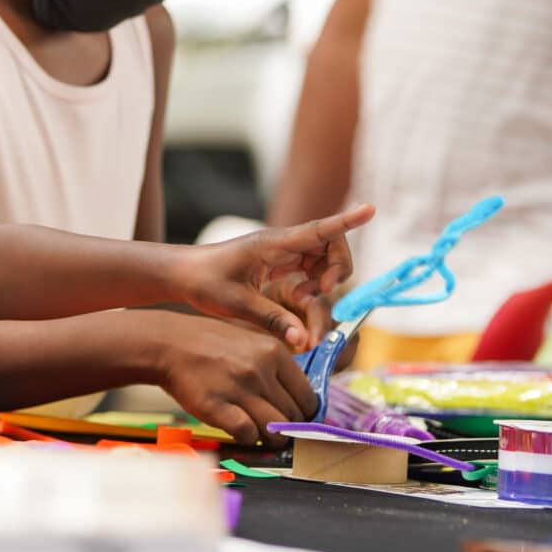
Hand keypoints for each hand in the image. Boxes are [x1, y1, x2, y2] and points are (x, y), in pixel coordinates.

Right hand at [151, 312, 318, 445]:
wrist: (167, 344)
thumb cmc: (209, 345)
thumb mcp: (249, 341)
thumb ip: (276, 366)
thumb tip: (301, 403)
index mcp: (274, 351)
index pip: (309, 398)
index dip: (303, 415)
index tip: (294, 420)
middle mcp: (260, 369)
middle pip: (294, 417)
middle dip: (287, 429)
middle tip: (274, 429)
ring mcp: (239, 388)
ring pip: (275, 431)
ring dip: (269, 438)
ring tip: (258, 432)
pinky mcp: (217, 406)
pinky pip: (247, 434)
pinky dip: (246, 438)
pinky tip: (238, 430)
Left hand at [179, 204, 372, 350]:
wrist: (181, 274)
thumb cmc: (204, 282)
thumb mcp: (236, 304)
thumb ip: (271, 320)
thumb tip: (304, 341)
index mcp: (273, 244)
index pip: (318, 229)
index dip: (346, 221)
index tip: (370, 209)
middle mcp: (282, 244)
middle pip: (330, 246)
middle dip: (337, 270)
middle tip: (317, 294)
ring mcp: (280, 253)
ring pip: (322, 260)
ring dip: (324, 280)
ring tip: (301, 301)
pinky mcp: (277, 265)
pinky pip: (309, 270)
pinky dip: (312, 285)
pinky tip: (297, 299)